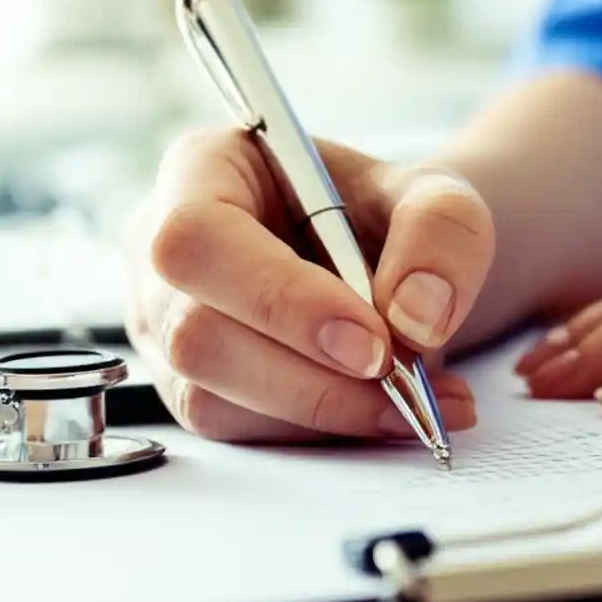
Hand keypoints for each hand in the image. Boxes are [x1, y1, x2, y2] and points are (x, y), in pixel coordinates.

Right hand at [123, 129, 493, 441]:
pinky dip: (320, 432)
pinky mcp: (190, 386)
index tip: (373, 342)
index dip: (280, 299)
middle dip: (310, 377)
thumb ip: (441, 231)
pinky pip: (237, 432)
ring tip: (418, 400)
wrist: (381, 259)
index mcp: (201, 169)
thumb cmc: (384, 213)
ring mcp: (163, 325)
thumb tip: (416, 316)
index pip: (198, 238)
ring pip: (210, 399)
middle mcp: (160, 249)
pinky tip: (385, 413)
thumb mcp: (435, 193)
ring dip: (324, 414)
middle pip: (194, 334)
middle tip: (405, 383)